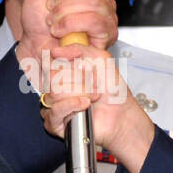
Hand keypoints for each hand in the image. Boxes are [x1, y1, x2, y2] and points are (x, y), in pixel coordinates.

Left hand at [14, 0, 115, 71]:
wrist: (32, 43)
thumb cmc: (38, 16)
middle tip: (52, 8)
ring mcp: (108, 18)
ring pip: (94, 3)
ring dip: (64, 13)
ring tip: (54, 21)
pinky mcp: (107, 36)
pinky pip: (95, 22)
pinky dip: (70, 25)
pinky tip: (60, 32)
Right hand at [41, 46, 156, 172]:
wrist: (121, 115)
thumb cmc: (113, 91)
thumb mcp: (100, 59)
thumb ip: (78, 49)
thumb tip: (55, 52)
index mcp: (63, 73)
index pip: (51, 62)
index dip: (69, 65)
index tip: (86, 68)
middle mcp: (55, 88)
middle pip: (52, 77)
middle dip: (78, 80)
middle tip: (94, 86)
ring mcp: (54, 106)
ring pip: (54, 93)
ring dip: (79, 93)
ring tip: (93, 97)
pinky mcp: (54, 123)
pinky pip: (54, 111)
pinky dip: (71, 105)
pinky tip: (85, 105)